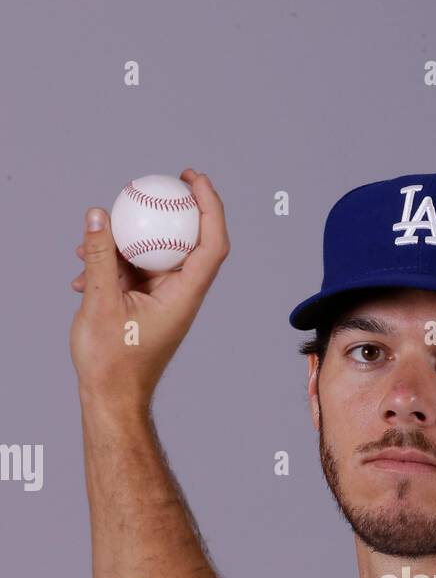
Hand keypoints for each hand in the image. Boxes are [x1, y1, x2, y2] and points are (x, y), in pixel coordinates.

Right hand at [69, 168, 229, 404]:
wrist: (110, 399)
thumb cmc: (113, 364)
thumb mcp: (100, 304)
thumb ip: (100, 258)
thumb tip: (98, 215)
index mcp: (184, 296)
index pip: (212, 244)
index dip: (210, 206)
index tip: (192, 179)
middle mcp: (179, 295)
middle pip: (186, 241)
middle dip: (171, 209)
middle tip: (153, 182)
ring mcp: (162, 299)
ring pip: (152, 254)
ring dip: (124, 241)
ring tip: (89, 241)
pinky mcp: (144, 305)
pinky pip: (132, 271)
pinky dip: (111, 264)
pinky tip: (82, 268)